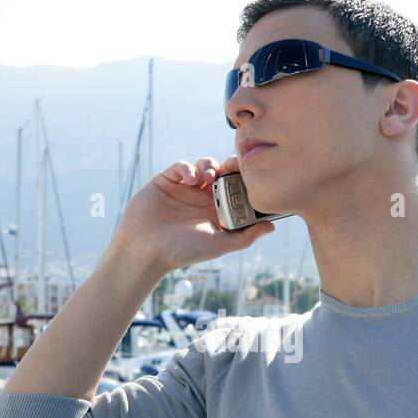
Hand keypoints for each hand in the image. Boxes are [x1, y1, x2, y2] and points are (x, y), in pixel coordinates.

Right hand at [114, 155, 276, 273]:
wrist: (146, 249)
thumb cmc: (182, 251)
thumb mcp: (218, 245)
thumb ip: (245, 236)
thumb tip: (272, 227)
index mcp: (216, 211)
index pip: (235, 188)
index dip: (243, 180)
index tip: (250, 175)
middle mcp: (202, 198)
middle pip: (222, 172)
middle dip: (229, 166)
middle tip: (234, 165)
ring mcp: (184, 188)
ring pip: (203, 165)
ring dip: (209, 165)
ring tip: (209, 176)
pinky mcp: (167, 180)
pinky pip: (182, 165)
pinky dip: (189, 167)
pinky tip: (191, 179)